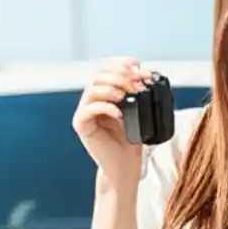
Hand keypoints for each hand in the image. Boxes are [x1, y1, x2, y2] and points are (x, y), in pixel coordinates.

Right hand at [72, 57, 151, 186]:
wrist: (125, 165)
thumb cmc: (132, 139)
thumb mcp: (139, 110)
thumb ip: (139, 92)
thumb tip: (146, 74)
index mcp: (103, 92)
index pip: (106, 68)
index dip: (120, 63)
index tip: (137, 65)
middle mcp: (91, 99)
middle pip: (99, 75)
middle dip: (120, 75)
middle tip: (136, 84)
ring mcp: (84, 111)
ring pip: (92, 88)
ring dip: (113, 88)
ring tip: (128, 96)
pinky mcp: (81, 125)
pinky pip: (89, 109)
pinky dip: (106, 107)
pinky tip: (120, 114)